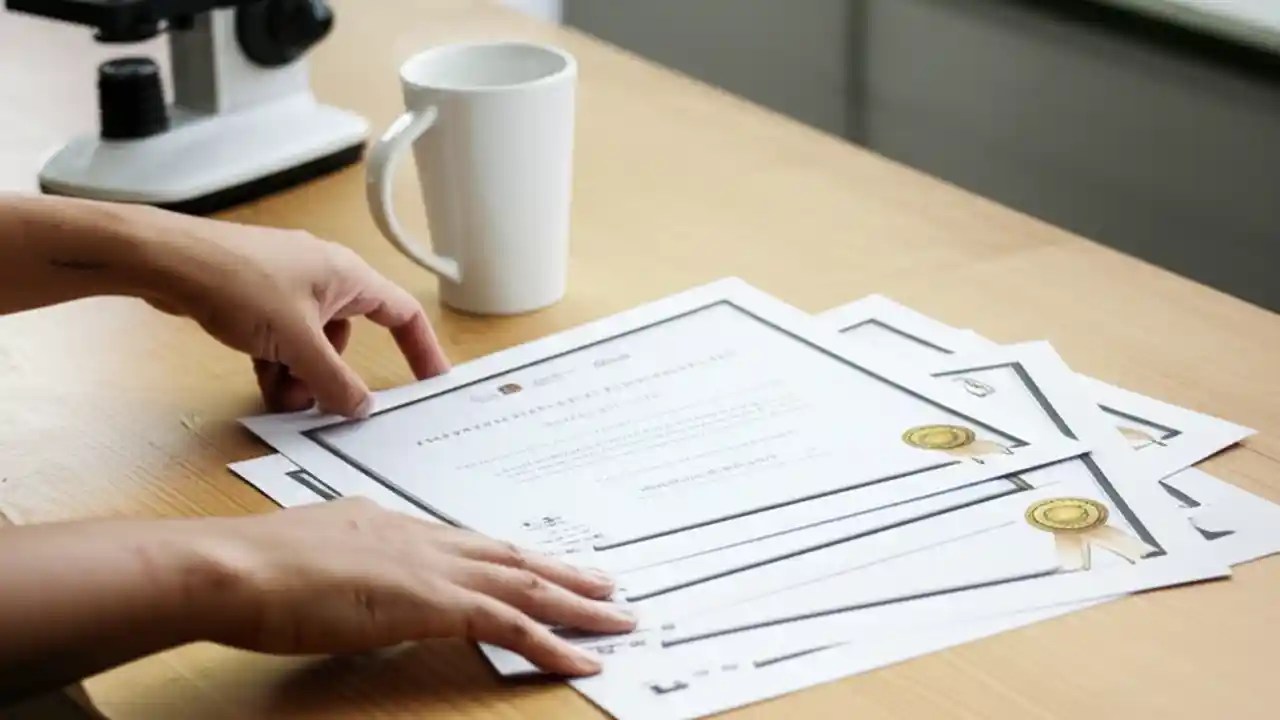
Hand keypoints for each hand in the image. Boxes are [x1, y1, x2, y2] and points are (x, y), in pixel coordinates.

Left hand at [146, 213, 449, 417]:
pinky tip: (262, 381)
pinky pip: (284, 339)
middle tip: (322, 403)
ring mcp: (290, 286)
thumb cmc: (236, 280)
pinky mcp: (259, 297)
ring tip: (279, 393)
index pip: (402, 314)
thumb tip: (359, 406)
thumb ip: (334, 380)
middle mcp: (325, 277)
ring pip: (313, 344)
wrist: (167, 261)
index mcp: (348, 276)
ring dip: (301, 375)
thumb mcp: (296, 342)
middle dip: (334, 376)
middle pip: (349, 339)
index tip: (430, 380)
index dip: (421, 349)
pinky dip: (278, 363)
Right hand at [198, 498, 634, 674]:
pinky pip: (512, 624)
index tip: (540, 564)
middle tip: (604, 584)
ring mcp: (433, 567)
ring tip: (614, 616)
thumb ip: (344, 561)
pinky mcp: (435, 602)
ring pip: (525, 584)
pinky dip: (553, 644)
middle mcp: (423, 538)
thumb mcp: (309, 555)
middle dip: (562, 572)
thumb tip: (355, 573)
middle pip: (510, 555)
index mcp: (393, 526)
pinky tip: (582, 659)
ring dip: (575, 604)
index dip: (511, 557)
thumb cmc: (253, 567)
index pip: (470, 544)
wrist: (236, 567)